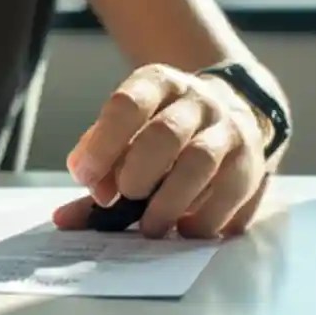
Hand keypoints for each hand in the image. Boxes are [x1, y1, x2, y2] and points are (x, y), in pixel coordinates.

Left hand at [55, 64, 269, 238]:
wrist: (232, 112)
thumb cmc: (162, 132)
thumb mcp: (127, 133)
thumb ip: (98, 171)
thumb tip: (64, 218)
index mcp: (157, 83)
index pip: (128, 104)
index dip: (104, 143)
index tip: (85, 178)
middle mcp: (196, 100)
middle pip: (166, 132)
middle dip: (139, 170)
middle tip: (123, 198)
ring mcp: (228, 128)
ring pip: (200, 161)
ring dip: (170, 201)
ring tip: (150, 226)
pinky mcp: (251, 161)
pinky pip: (231, 191)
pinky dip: (205, 218)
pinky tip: (185, 230)